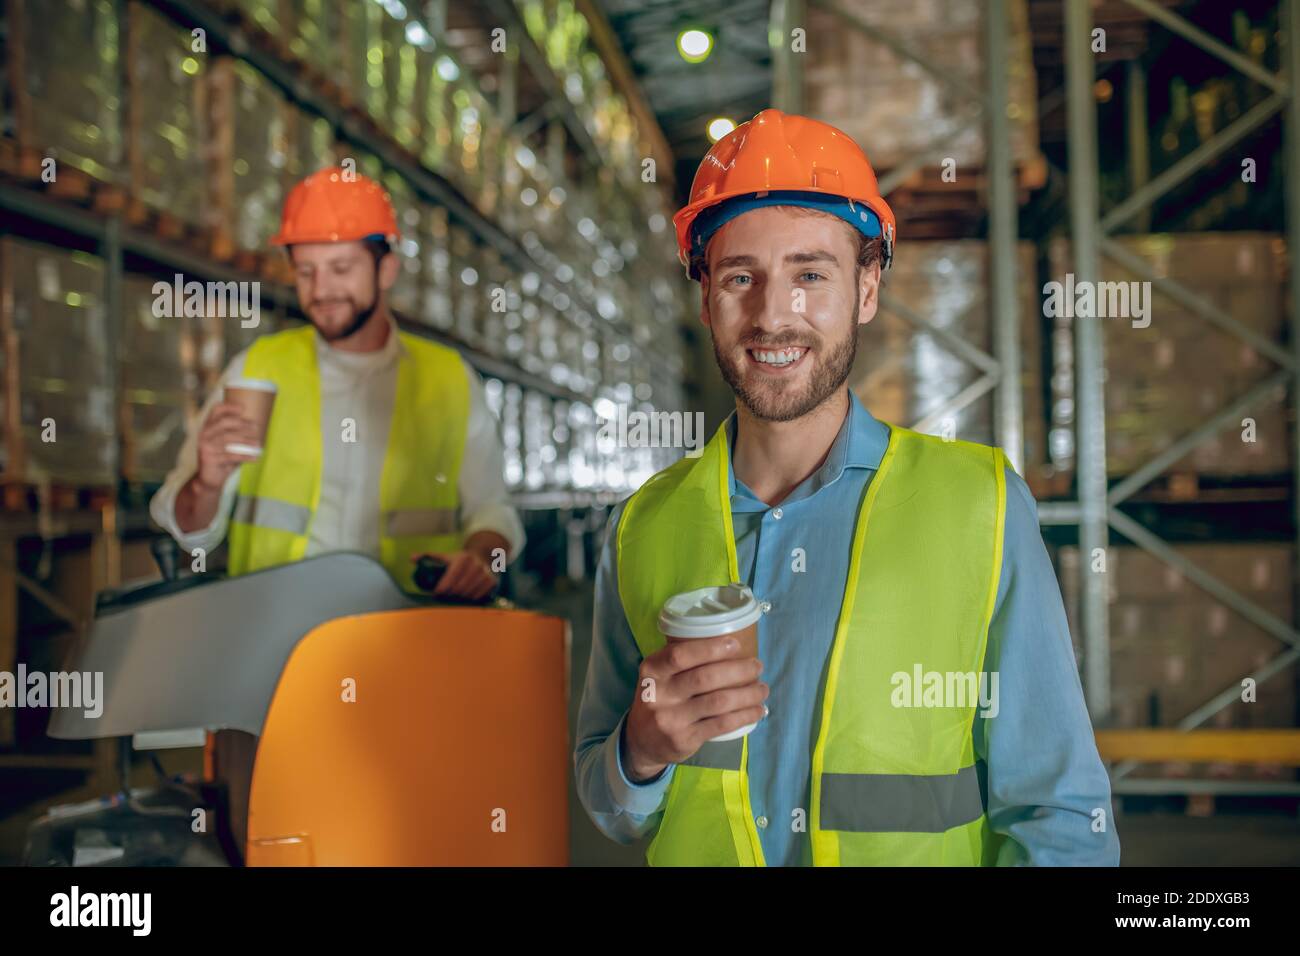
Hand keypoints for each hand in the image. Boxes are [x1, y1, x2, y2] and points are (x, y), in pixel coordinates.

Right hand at [194, 402, 261, 490]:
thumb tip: (256, 426)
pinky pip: (231, 456)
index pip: (216, 411)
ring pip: (228, 439)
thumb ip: (237, 434)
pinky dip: (245, 456)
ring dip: (246, 441)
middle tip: (256, 427)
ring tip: (258, 444)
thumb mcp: (229, 444)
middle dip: (242, 424)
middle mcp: (204, 434)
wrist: (209, 479)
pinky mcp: (209, 459)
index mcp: (208, 427)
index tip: (243, 409)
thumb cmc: (223, 458)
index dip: (229, 407)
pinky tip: (255, 457)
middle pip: (224, 422)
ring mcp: (205, 446)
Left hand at [415, 550, 496, 601]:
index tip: (436, 593)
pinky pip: (479, 596)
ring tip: (453, 598)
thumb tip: (412, 559)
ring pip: (468, 594)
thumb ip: (428, 557)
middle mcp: (476, 565)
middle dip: (449, 595)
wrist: (483, 556)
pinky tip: (465, 598)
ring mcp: (485, 573)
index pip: (451, 577)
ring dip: (460, 599)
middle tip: (443, 598)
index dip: (442, 588)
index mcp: (463, 558)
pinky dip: (471, 600)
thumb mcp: (445, 556)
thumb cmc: (459, 560)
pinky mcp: (492, 582)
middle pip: (458, 588)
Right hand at [622, 635, 767, 782]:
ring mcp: (671, 719)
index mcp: (652, 670)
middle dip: (738, 670)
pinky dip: (744, 715)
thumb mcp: (658, 675)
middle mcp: (658, 694)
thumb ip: (681, 660)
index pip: (680, 655)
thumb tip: (727, 643)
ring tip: (762, 689)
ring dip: (747, 694)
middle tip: (757, 666)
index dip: (710, 648)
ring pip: (718, 702)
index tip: (736, 644)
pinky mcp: (685, 739)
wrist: (642, 741)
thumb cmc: (659, 698)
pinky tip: (757, 710)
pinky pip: (721, 724)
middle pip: (705, 678)